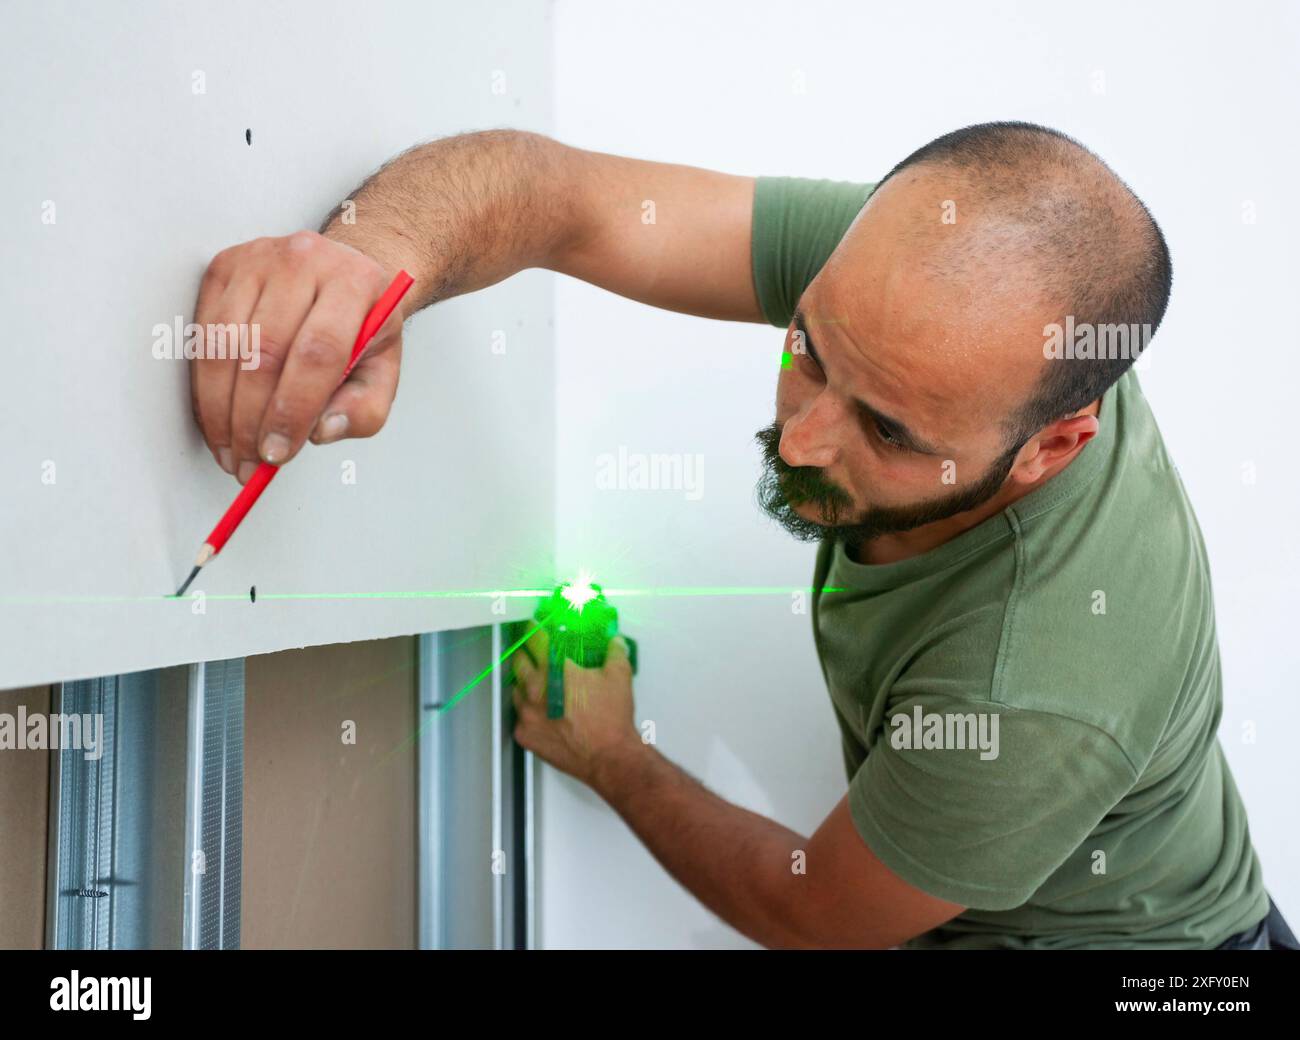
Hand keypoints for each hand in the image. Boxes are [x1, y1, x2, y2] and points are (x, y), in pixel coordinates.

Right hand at [190, 231, 405, 482]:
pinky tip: (216, 422)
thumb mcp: (382, 371)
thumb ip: (363, 409)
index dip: (293, 410)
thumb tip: (321, 432)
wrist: (343, 269)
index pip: (318, 351)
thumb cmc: (364, 327)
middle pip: (264, 351)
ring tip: (231, 452)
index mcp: (354, 283)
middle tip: (249, 464)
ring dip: (220, 411)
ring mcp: (257, 259)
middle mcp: (304, 260)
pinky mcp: (223, 268)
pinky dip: (205, 389)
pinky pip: (202, 337)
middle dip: (251, 420)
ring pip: (225, 345)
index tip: (278, 454)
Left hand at [510, 629, 640, 786]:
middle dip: (525, 655)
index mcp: (553, 669)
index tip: (532, 625)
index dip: (532, 628)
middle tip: (533, 654)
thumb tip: (615, 642)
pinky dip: (528, 713)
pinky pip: (519, 718)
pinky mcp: (525, 735)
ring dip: (525, 684)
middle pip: (518, 662)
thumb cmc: (610, 719)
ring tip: (539, 686)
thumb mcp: (619, 676)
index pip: (534, 639)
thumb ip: (615, 652)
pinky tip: (540, 713)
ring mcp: (526, 714)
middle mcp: (534, 689)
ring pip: (516, 691)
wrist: (608, 756)